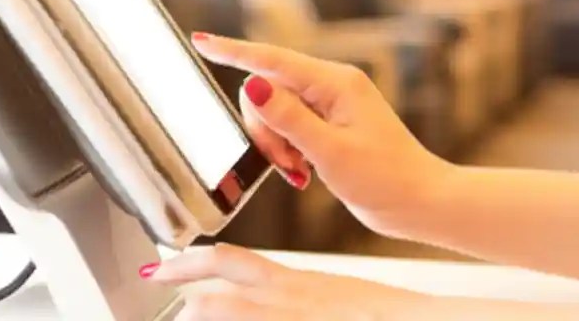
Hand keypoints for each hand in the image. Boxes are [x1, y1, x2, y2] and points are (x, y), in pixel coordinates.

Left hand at [145, 244, 425, 320]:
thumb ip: (299, 298)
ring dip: (195, 315)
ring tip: (180, 316)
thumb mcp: (336, 297)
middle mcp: (285, 302)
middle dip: (178, 295)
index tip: (166, 264)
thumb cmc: (386, 316)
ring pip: (219, 315)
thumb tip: (283, 300)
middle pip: (211, 295)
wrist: (421, 320)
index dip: (190, 262)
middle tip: (157, 291)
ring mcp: (290, 319)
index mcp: (296, 283)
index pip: (229, 263)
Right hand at [191, 33, 454, 238]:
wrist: (419, 202)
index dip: (233, 50)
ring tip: (299, 172)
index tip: (200, 39)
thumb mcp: (330, 151)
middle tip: (287, 163)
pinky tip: (303, 173)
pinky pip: (288, 129)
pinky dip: (286, 151)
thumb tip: (253, 83)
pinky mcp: (329, 127)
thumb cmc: (385, 179)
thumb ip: (288, 118)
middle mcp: (332, 87)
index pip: (273, 59)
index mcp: (336, 83)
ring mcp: (330, 107)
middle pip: (268, 91)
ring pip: (274, 113)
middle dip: (264, 128)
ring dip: (275, 145)